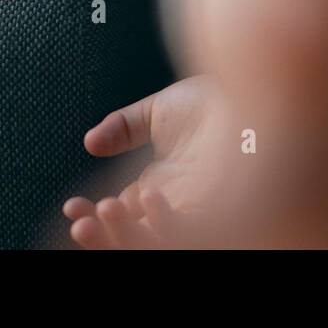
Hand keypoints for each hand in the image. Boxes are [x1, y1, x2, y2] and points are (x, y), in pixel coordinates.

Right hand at [62, 74, 237, 247]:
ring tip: (105, 208)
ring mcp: (197, 207)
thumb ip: (123, 126)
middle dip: (101, 234)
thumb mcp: (159, 110)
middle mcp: (175, 202)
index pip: (119, 214)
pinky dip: (164, 220)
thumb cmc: (217, 99)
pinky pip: (189, 229)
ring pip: (155, 239)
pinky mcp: (220, 206)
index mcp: (159, 184)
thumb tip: (90, 143)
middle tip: (79, 223)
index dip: (92, 216)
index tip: (72, 208)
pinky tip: (148, 197)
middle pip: (132, 235)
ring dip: (124, 232)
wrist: (255, 87)